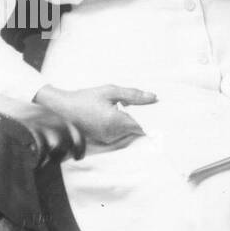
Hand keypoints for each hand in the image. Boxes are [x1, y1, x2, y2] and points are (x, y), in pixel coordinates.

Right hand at [33, 84, 155, 145]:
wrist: (62, 107)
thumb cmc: (86, 97)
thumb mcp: (111, 91)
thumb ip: (133, 95)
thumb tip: (154, 98)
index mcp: (115, 121)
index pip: (142, 126)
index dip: (155, 121)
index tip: (167, 116)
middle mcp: (112, 134)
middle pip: (137, 130)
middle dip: (148, 120)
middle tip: (160, 110)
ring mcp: (107, 138)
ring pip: (130, 132)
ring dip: (138, 123)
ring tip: (147, 110)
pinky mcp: (103, 139)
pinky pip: (121, 133)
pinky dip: (128, 126)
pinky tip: (131, 115)